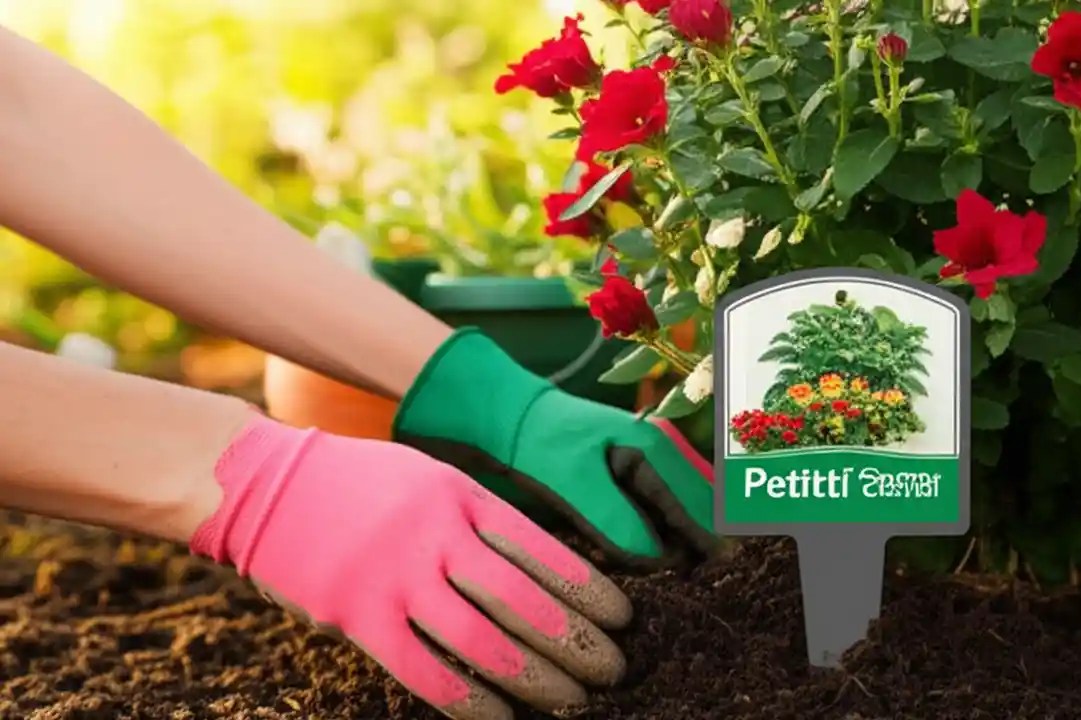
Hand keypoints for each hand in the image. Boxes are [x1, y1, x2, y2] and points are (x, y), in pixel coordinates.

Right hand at [190, 414, 629, 719]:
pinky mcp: (356, 615)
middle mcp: (436, 535)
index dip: (587, 589)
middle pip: (523, 599)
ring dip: (536, 677)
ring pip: (482, 640)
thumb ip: (477, 519)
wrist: (266, 482)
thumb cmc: (359, 484)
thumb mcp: (429, 478)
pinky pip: (423, 670)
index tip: (622, 619)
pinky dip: (469, 701)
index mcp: (461, 497)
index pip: (541, 550)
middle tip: (613, 671)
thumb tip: (541, 570)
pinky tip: (501, 719)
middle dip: (576, 640)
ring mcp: (395, 576)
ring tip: (573, 701)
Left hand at [392, 328, 722, 565]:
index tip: (713, 581)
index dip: (708, 546)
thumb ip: (620, 523)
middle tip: (699, 586)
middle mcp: (663, 452)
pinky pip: (663, 509)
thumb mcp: (575, 485)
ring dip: (684, 541)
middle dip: (702, 545)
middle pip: (701, 508)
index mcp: (657, 450)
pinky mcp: (634, 475)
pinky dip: (664, 534)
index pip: (700, 507)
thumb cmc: (537, 446)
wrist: (506, 416)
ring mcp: (650, 461)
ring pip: (684, 510)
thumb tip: (663, 561)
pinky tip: (653, 559)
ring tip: (679, 578)